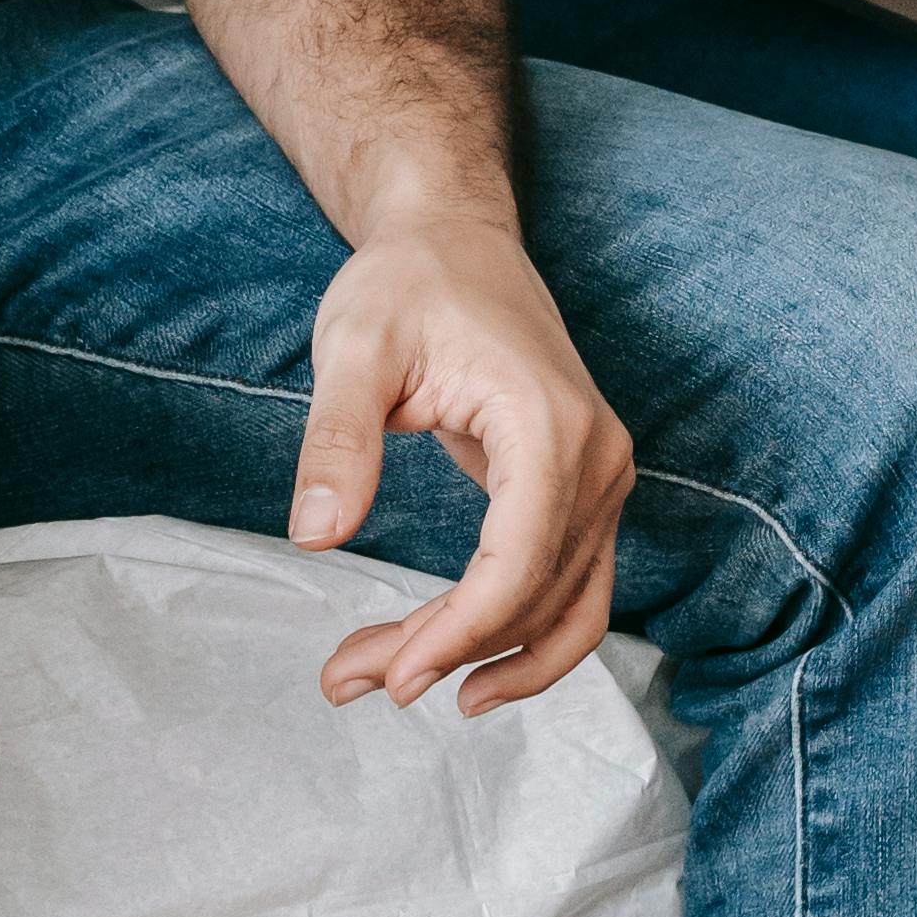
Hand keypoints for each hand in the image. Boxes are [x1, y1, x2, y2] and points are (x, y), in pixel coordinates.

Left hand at [291, 207, 636, 718]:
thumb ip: (337, 437)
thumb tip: (314, 535)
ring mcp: (602, 475)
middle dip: (444, 652)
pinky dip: (523, 639)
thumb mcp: (353, 346)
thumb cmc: (406, 282)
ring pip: (563, 608)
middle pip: (534, 596)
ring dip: (484, 660)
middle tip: (345, 679)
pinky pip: (573, 588)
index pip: (519, 563)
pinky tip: (467, 672)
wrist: (456, 236)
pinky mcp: (583, 488)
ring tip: (384, 680)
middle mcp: (597, 456)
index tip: (389, 678)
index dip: (458, 633)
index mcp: (549, 422)